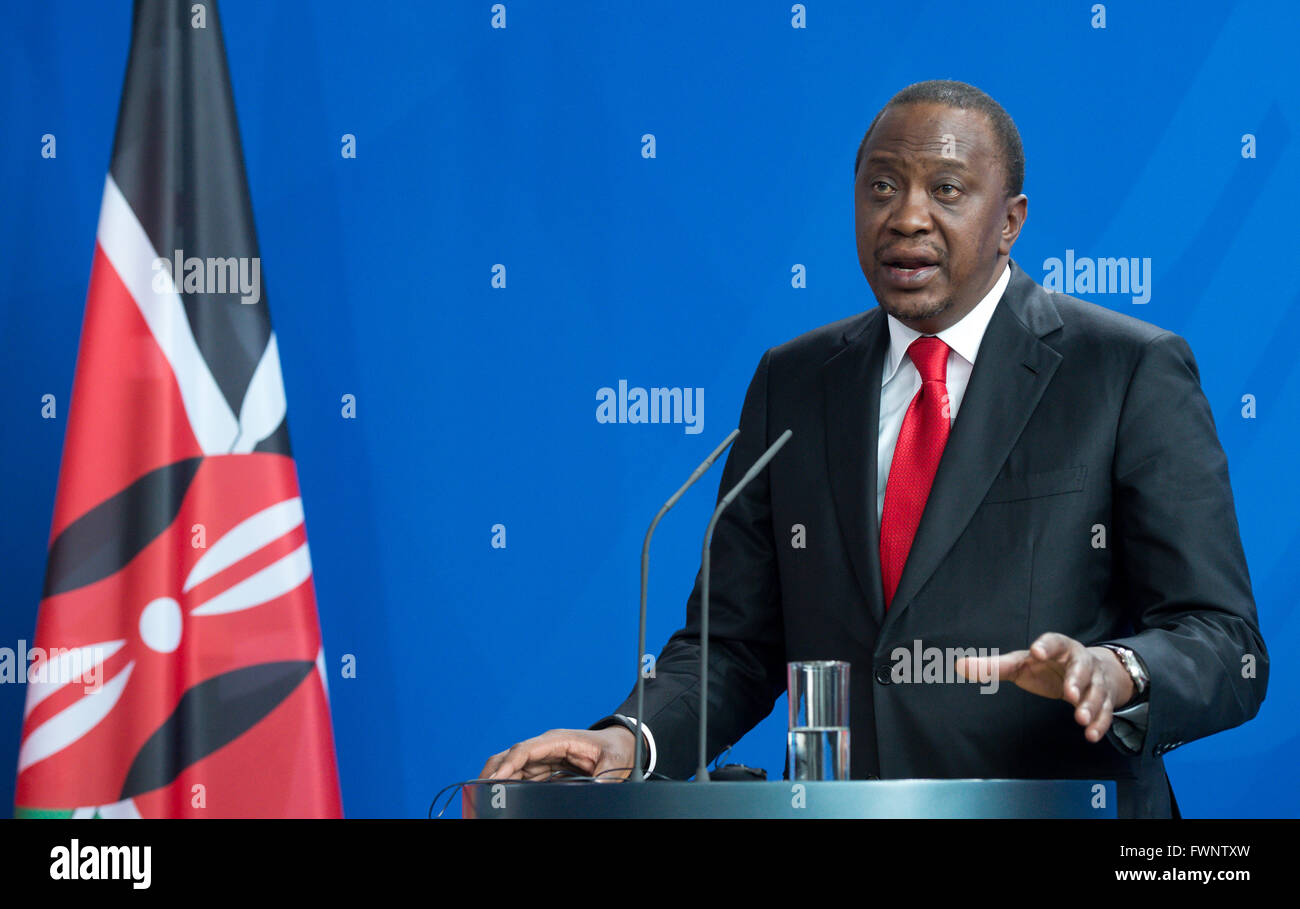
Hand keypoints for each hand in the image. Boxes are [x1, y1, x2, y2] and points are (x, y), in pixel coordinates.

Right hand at [479, 726, 637, 781]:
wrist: (622, 743)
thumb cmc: (616, 748)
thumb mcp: (614, 762)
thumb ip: (603, 777)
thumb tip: (595, 790)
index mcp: (559, 740)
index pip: (526, 749)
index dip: (509, 763)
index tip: (496, 778)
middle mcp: (547, 746)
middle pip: (512, 755)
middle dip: (494, 770)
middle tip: (480, 789)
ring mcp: (545, 756)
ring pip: (514, 766)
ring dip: (499, 779)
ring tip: (486, 795)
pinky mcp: (547, 767)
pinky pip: (523, 775)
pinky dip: (510, 784)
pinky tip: (503, 795)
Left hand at [954, 632, 1133, 742]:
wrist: (1087, 670)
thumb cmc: (1046, 665)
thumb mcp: (1021, 664)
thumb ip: (994, 666)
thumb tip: (960, 666)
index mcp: (1059, 647)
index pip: (1054, 642)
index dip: (1046, 646)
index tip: (1036, 652)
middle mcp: (1080, 661)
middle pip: (1082, 668)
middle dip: (1078, 681)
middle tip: (1070, 695)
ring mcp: (1095, 680)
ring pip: (1097, 691)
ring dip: (1091, 705)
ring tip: (1081, 720)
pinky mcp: (1104, 698)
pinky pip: (1106, 710)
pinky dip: (1100, 723)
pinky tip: (1091, 735)